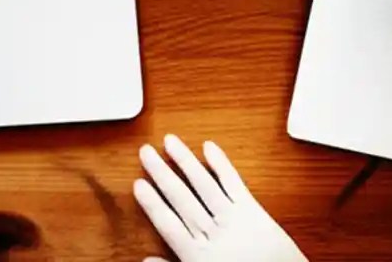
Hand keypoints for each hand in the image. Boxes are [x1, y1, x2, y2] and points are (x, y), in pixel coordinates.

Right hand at [133, 134, 305, 261]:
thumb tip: (145, 260)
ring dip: (186, 162)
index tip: (138, 183)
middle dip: (162, 174)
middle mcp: (213, 235)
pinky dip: (221, 165)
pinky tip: (209, 147)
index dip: (152, 203)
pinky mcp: (253, 212)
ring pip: (204, 187)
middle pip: (182, 199)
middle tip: (146, 152)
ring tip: (170, 142)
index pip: (168, 224)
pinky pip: (234, 184)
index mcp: (197, 256)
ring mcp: (233, 220)